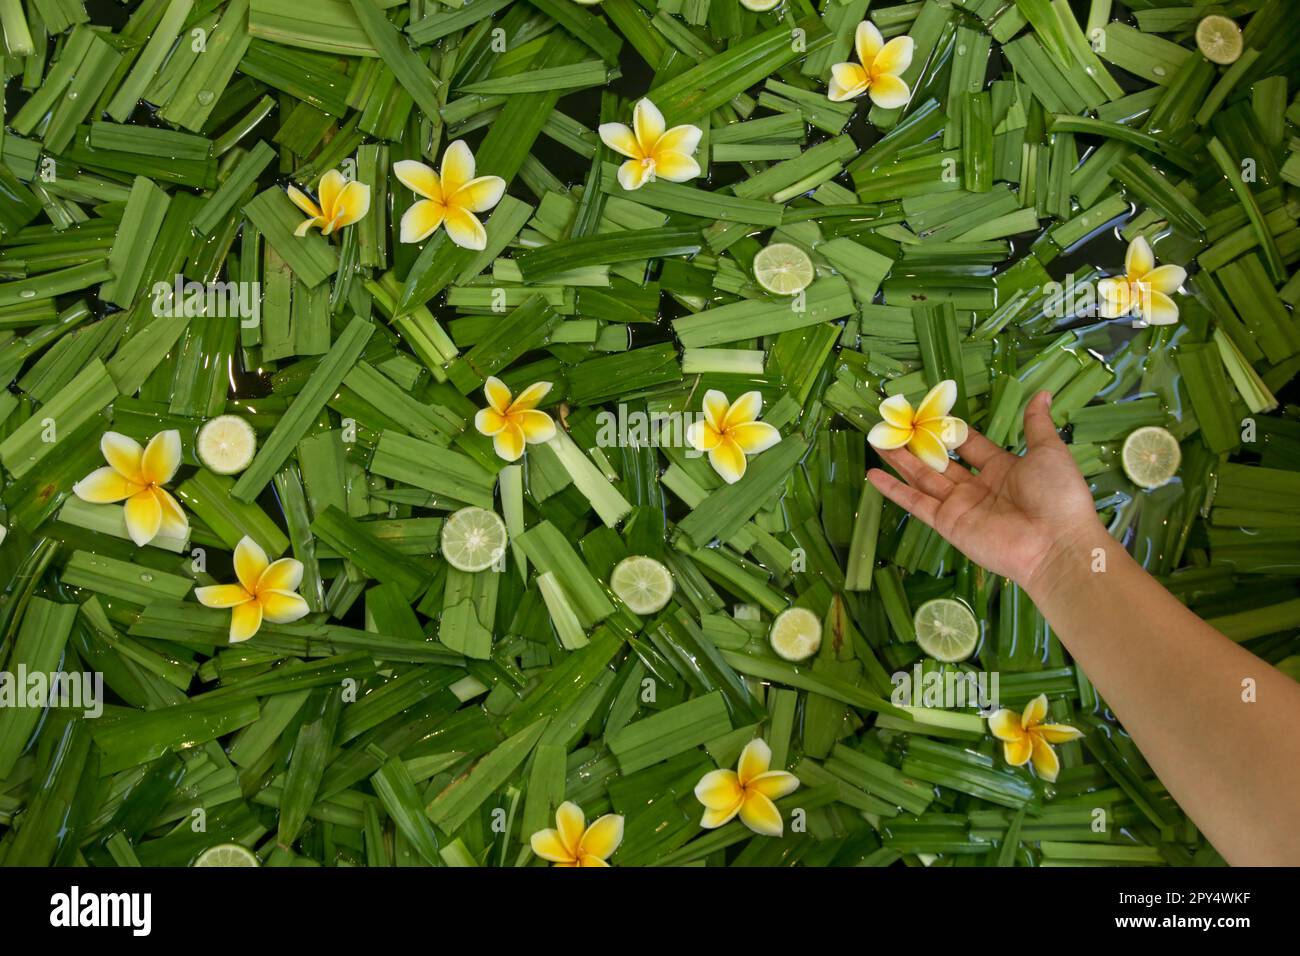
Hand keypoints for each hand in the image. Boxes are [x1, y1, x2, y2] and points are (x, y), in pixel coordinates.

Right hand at [867, 391, 1102, 589]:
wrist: (1056, 543)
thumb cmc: (1057, 495)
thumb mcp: (1049, 451)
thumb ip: (1036, 424)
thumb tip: (1043, 393)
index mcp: (1002, 468)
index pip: (968, 443)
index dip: (947, 429)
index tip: (925, 413)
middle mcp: (977, 486)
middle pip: (939, 460)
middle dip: (916, 444)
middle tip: (892, 426)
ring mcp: (960, 506)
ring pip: (923, 478)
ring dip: (900, 461)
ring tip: (876, 441)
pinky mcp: (948, 524)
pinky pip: (917, 504)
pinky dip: (895, 491)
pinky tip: (874, 476)